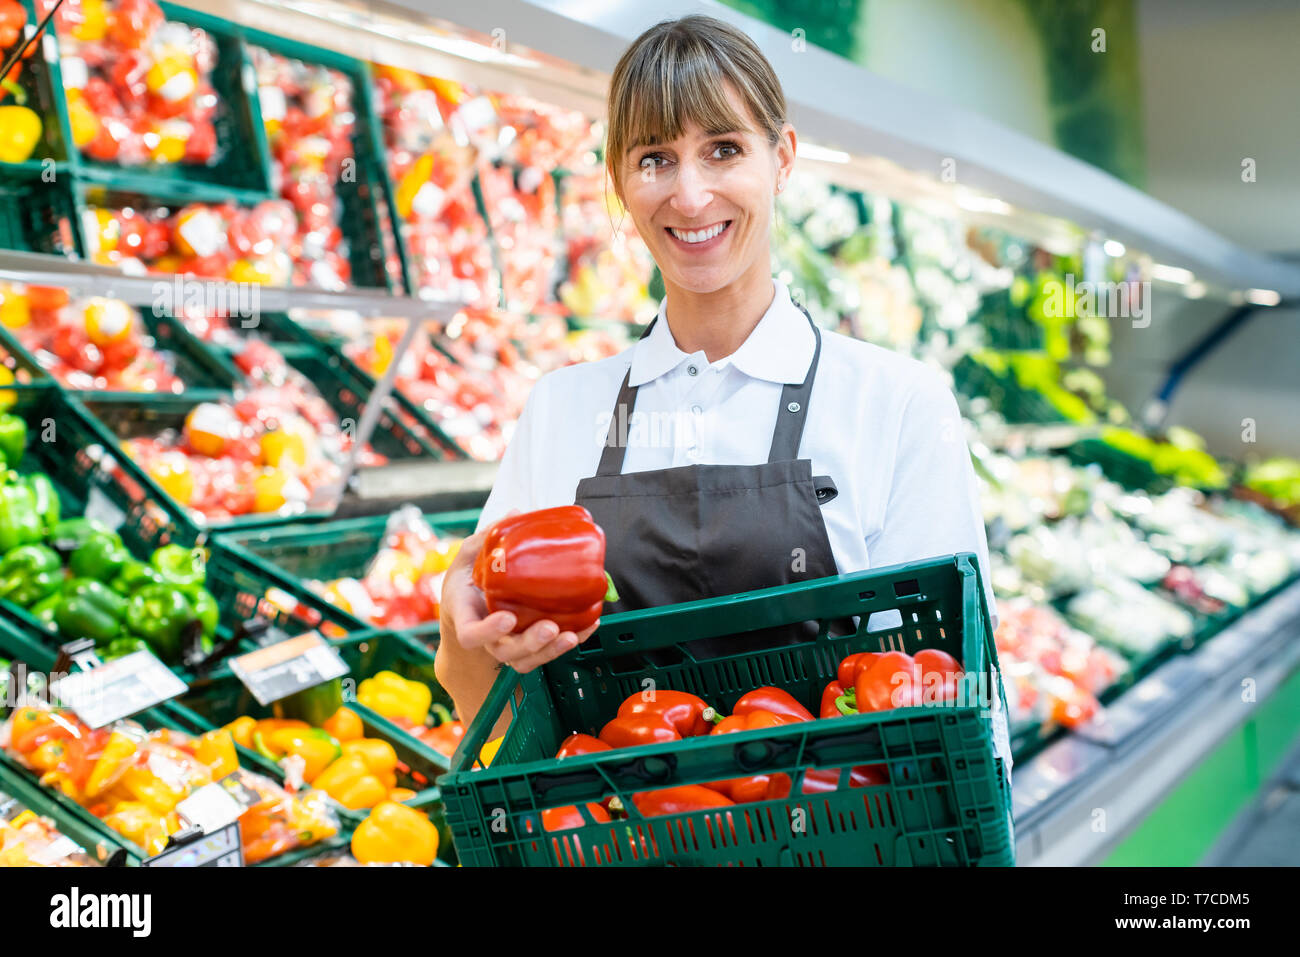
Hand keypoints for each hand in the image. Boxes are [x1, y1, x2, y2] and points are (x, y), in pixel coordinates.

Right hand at [440, 511, 600, 674]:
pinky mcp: (527, 648)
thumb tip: (515, 512)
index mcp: (466, 618)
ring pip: (526, 660)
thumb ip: (486, 538)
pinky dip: (567, 643)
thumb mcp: (468, 557)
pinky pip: (546, 655)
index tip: (507, 618)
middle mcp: (487, 639)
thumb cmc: (467, 582)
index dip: (488, 632)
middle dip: (530, 643)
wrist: (467, 610)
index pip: (470, 635)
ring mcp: (507, 646)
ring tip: (572, 634)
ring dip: (551, 651)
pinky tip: (586, 627)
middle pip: (505, 652)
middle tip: (550, 627)